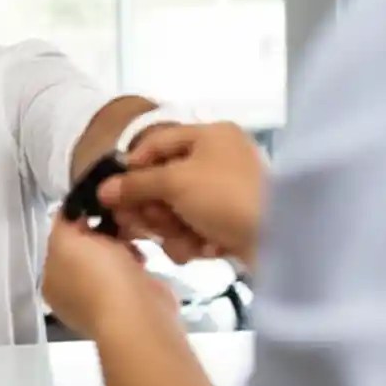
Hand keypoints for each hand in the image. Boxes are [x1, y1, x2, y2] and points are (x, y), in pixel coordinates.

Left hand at [42, 213, 178, 340]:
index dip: (75, 217)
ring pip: (109, 256)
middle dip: (100, 230)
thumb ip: (62, 224)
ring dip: (121, 243)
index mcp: (51, 280)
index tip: (94, 201)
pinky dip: (135, 259)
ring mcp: (102, 298)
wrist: (137, 313)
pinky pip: (129, 268)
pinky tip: (142, 254)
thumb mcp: (67, 242)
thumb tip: (71, 214)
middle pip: (85, 247)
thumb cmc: (96, 276)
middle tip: (115, 216)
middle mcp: (73, 292)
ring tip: (131, 234)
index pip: (60, 239)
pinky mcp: (129, 300)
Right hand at [102, 122, 264, 267]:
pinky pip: (199, 227)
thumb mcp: (175, 183)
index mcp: (210, 135)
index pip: (157, 143)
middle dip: (154, 207)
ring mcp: (228, 192)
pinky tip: (204, 250)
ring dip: (174, 229)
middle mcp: (220, 158)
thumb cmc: (226, 197)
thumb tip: (103, 191)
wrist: (282, 240)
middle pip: (165, 180)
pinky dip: (196, 241)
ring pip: (179, 209)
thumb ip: (136, 185)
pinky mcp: (235, 222)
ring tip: (182, 239)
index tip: (115, 193)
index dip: (133, 168)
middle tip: (141, 225)